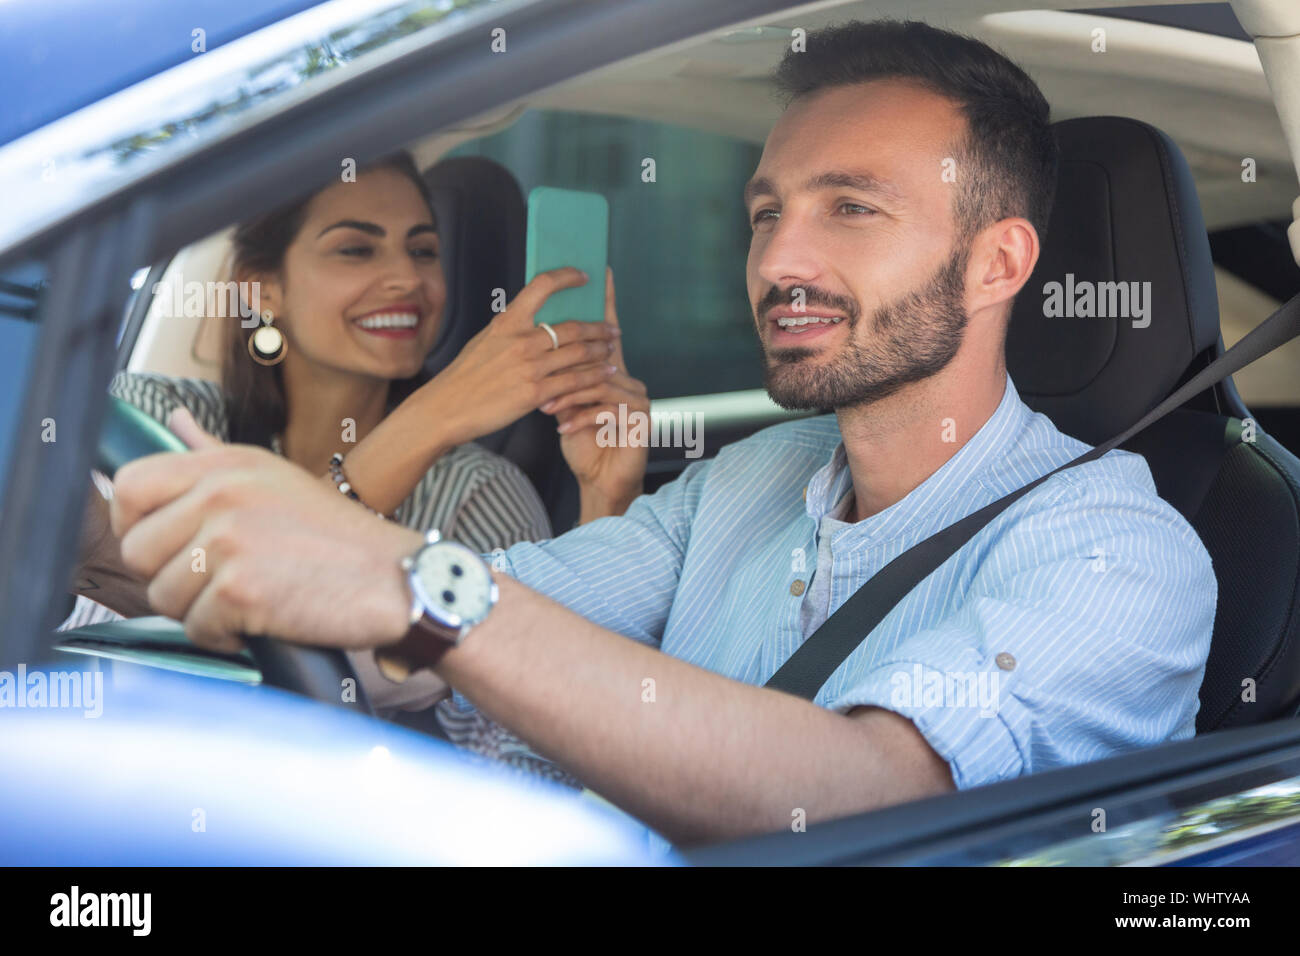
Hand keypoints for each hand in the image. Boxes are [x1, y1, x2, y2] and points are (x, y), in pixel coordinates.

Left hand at [111, 407, 421, 652]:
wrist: (396, 579)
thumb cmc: (340, 538)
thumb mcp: (276, 478)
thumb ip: (213, 454)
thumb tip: (173, 423)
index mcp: (227, 464)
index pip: (130, 485)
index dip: (135, 526)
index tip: (166, 547)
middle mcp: (223, 492)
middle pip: (138, 549)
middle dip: (171, 578)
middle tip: (220, 582)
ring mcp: (230, 538)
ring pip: (163, 595)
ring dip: (199, 612)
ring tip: (249, 599)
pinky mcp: (240, 587)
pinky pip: (196, 628)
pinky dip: (225, 636)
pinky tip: (263, 618)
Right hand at [419, 267, 621, 444]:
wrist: (447, 408)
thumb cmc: (466, 376)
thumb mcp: (485, 340)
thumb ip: (511, 329)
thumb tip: (534, 318)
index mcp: (508, 321)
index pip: (543, 286)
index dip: (568, 277)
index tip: (585, 276)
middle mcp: (521, 340)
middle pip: (573, 327)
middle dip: (598, 328)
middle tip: (612, 329)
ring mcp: (529, 366)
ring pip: (579, 353)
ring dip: (601, 351)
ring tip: (612, 350)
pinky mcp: (535, 392)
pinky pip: (575, 381)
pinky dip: (595, 376)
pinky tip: (606, 374)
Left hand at [541, 268, 648, 517]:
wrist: (600, 479)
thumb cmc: (581, 441)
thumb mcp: (563, 404)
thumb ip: (556, 375)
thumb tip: (533, 345)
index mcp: (609, 370)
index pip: (605, 330)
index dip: (605, 301)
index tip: (601, 270)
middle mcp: (628, 377)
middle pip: (598, 356)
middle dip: (565, 365)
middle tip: (536, 374)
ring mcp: (638, 396)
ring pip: (599, 383)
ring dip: (568, 396)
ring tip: (545, 409)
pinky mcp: (642, 418)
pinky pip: (607, 408)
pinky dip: (581, 418)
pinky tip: (563, 429)